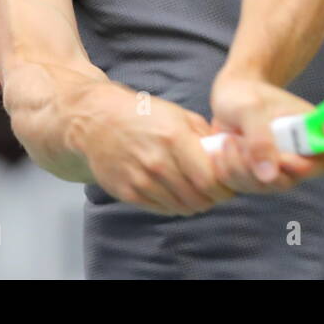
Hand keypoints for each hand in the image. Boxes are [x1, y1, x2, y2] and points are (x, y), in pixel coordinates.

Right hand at [72, 84, 237, 215]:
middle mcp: (157, 162)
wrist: (95, 120)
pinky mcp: (127, 193)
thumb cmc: (140, 114)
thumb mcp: (177, 114)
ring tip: (195, 191)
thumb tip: (228, 154)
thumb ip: (204, 135)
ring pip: (181, 208)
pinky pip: (161, 209)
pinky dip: (174, 205)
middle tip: (215, 191)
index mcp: (174, 138)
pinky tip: (174, 192)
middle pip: (198, 198)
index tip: (228, 185)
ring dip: (194, 204)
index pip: (209, 180)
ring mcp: (140, 180)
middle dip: (213, 198)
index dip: (224, 188)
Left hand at [209, 70, 323, 194]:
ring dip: (237, 166)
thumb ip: (260, 139)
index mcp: (310, 133)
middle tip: (236, 141)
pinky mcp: (254, 175)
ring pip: (260, 187)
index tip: (279, 157)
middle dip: (256, 166)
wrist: (231, 93)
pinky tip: (221, 148)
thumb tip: (269, 176)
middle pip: (286, 181)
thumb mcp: (251, 109)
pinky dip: (226, 170)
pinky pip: (241, 186)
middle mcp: (297, 156)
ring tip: (227, 139)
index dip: (304, 167)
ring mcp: (275, 169)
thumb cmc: (247, 94)